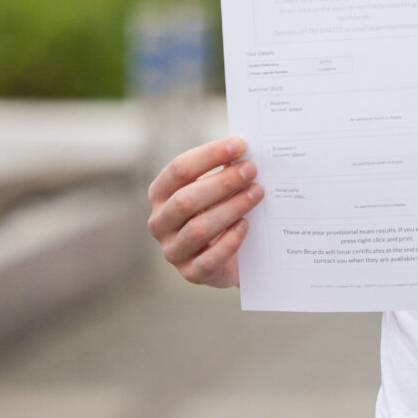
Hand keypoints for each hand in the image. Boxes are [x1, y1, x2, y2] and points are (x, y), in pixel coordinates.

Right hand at [146, 136, 263, 287]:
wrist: (230, 256)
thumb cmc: (221, 210)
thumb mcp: (218, 188)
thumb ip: (226, 168)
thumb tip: (245, 148)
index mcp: (161, 194)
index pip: (178, 169)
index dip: (209, 155)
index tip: (240, 145)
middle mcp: (160, 222)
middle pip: (186, 199)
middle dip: (223, 182)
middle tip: (252, 170)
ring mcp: (173, 250)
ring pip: (198, 229)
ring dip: (231, 208)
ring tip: (257, 193)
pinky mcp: (191, 273)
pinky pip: (209, 259)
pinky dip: (230, 241)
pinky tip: (245, 225)